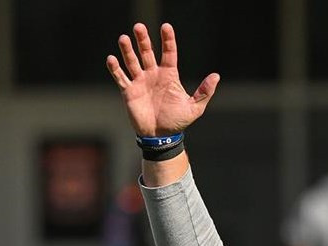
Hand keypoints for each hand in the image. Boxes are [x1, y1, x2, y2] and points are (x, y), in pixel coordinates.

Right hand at [106, 23, 220, 136]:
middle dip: (143, 40)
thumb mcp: (194, 108)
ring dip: (127, 50)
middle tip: (138, 26)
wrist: (161, 137)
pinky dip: (115, 69)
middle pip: (147, 52)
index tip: (166, 27)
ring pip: (132, 62)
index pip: (169, 53)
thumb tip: (216, 76)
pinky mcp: (129, 91)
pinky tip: (111, 58)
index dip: (168, 40)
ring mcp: (140, 82)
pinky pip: (121, 77)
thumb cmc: (177, 121)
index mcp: (169, 75)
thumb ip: (204, 92)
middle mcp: (153, 74)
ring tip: (123, 38)